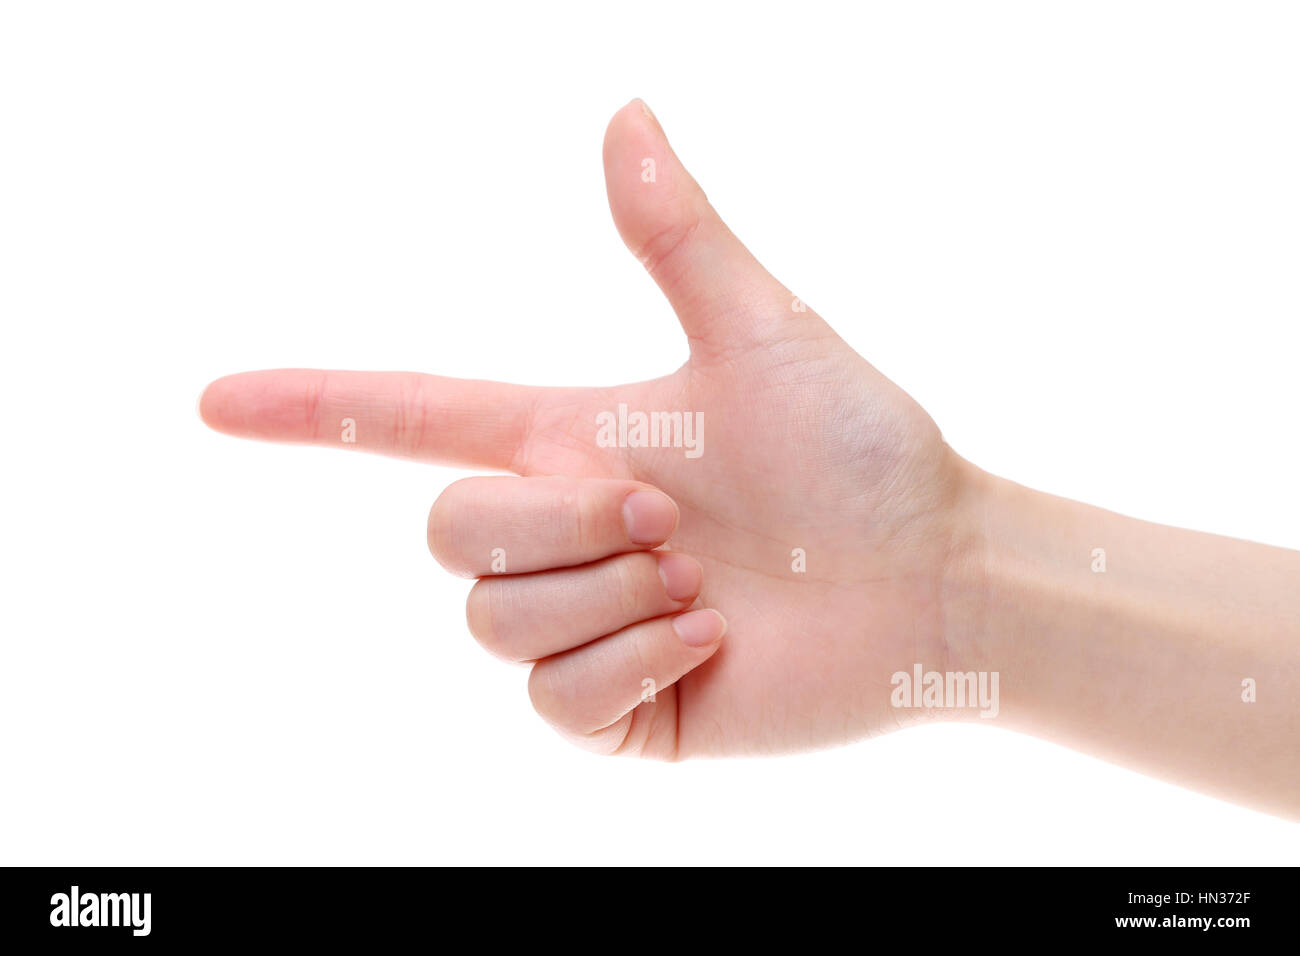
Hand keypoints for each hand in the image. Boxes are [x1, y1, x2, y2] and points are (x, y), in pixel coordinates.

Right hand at [201, 99, 970, 758]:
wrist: (932, 582)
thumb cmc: (861, 452)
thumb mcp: (760, 336)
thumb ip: (678, 237)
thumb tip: (625, 111)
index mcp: (572, 442)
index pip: (412, 422)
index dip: (314, 410)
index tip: (214, 402)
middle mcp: (564, 533)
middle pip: (448, 533)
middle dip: (558, 523)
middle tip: (671, 521)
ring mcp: (585, 626)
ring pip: (495, 619)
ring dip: (607, 592)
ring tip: (700, 583)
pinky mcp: (617, 708)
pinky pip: (552, 698)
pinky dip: (635, 662)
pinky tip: (710, 642)